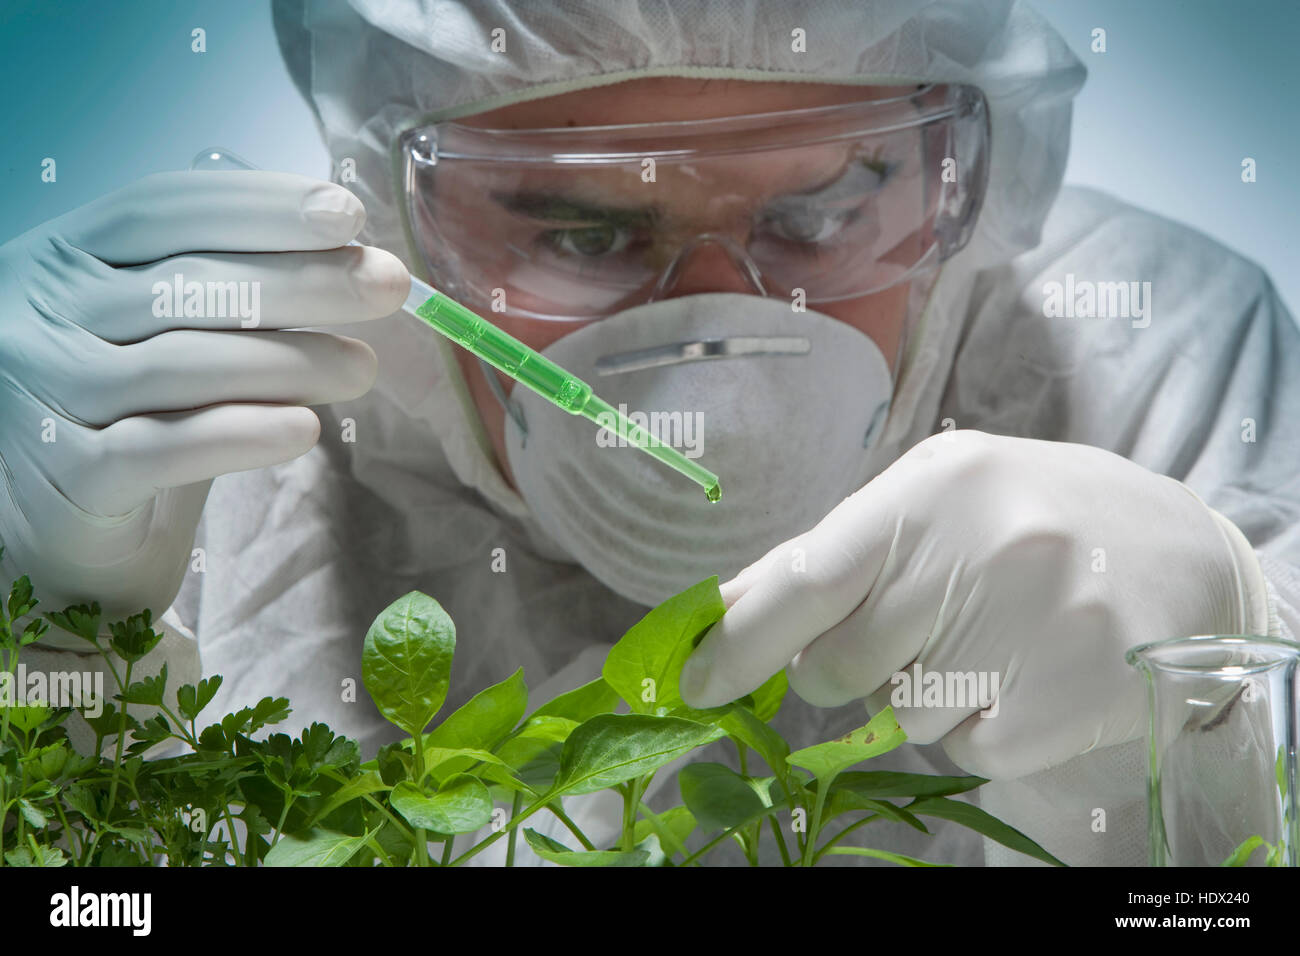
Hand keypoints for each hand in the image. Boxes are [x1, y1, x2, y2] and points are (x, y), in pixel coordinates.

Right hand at [0, 171, 407, 627]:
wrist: (68, 523)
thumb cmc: (137, 411)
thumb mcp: (168, 331)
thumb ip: (233, 294)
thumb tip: (354, 264)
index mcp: (72, 257)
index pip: (167, 210)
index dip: (261, 206)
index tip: (349, 214)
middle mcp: (49, 313)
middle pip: (186, 282)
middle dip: (301, 279)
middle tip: (385, 286)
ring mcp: (53, 392)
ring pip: (182, 364)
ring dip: (289, 361)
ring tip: (362, 368)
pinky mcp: (72, 475)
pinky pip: (163, 449)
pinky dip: (239, 435)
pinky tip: (304, 430)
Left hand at [679, 430, 1271, 778]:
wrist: (1182, 556)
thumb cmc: (1031, 516)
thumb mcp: (933, 497)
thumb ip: (832, 551)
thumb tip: (722, 606)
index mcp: (933, 487)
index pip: (805, 579)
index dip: (735, 642)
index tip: (691, 683)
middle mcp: (983, 550)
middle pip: (840, 665)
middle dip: (848, 665)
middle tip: (916, 626)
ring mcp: (1034, 630)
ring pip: (899, 715)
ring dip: (924, 692)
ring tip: (992, 634)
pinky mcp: (1066, 703)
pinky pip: (964, 749)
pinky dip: (977, 725)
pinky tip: (1026, 671)